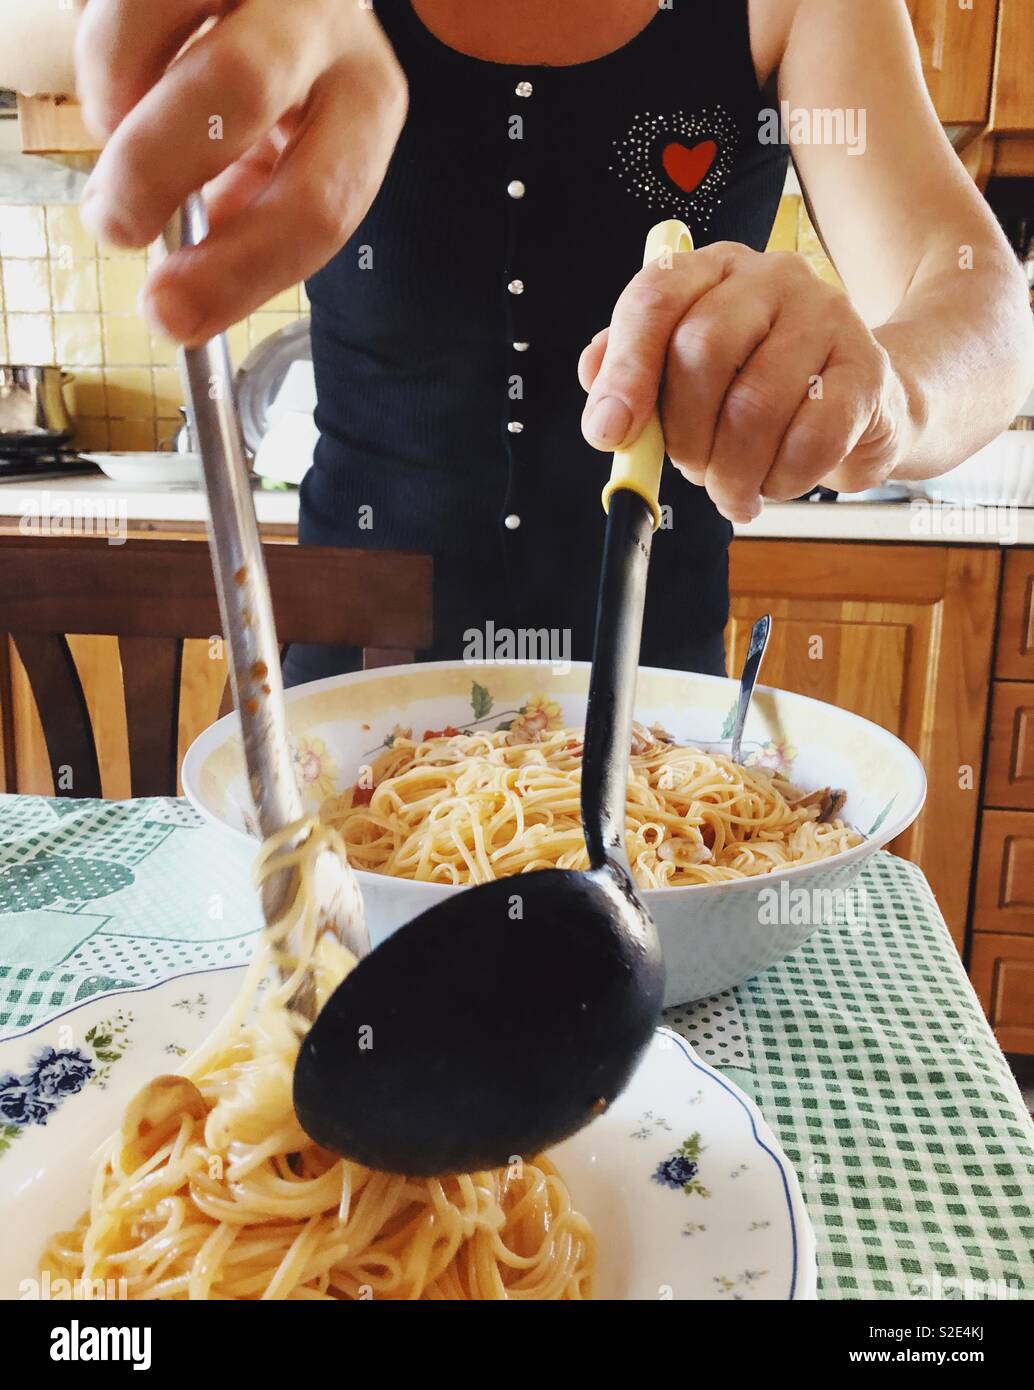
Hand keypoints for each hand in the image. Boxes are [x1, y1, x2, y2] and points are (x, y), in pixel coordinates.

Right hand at [75, 0, 406, 343]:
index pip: (319, 203)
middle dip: (156, 166)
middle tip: (113, 225)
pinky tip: (117, 79)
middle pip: (239, 85)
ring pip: (164, 8)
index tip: (169, 317)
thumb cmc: (290, 91)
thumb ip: (244, 219)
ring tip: (111, 130)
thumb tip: (176, 294)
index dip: (240, 271)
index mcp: (367, 103)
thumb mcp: (293, 162)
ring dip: (115, 89)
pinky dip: (101, 47)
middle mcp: (327, 22)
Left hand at [578, 244, 914, 519]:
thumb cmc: (757, 390)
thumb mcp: (685, 381)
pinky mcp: (868, 369)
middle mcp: (771, 277)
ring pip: (755, 405)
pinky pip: (811, 439)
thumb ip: (634, 384)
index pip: (656, 299)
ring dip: (732, 472)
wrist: (862, 403)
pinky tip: (776, 484)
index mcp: (712, 270)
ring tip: (734, 492)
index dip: (627, 370)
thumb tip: (603, 417)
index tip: (610, 433)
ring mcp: (827, 315)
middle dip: (685, 434)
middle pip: (704, 350)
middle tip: (692, 472)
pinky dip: (782, 480)